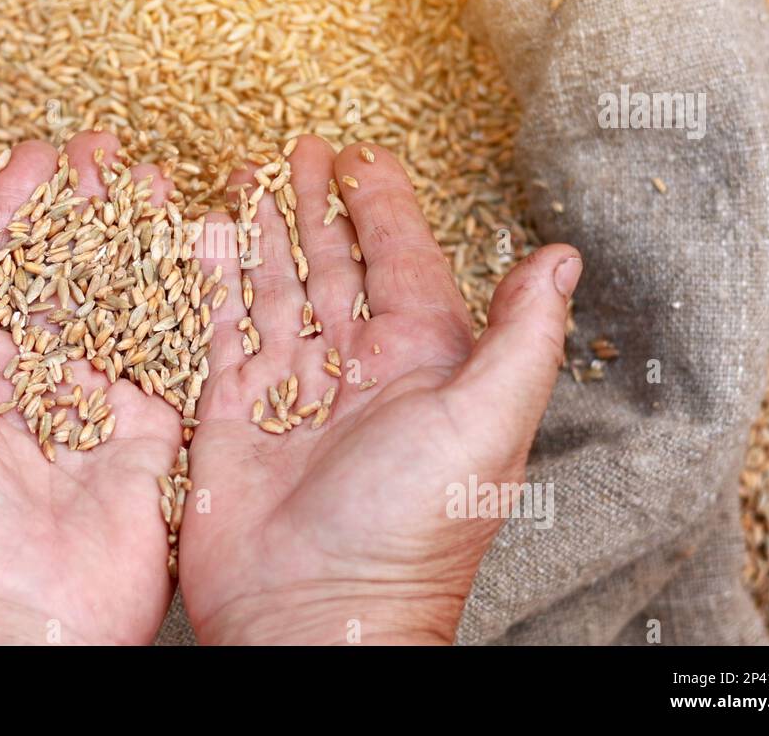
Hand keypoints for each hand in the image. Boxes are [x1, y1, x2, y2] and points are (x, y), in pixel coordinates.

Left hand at [0, 132, 181, 644]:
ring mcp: (94, 415)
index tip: (37, 155)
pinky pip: (171, 367)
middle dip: (87, 214)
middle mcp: (31, 390)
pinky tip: (200, 260)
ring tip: (162, 186)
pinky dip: (187, 312)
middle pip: (64, 280)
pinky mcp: (150, 445)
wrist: (8, 639)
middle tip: (111, 153)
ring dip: (140, 247)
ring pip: (121, 311)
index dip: (13, 212)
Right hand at [181, 135, 580, 643]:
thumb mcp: (486, 426)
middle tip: (298, 149)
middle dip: (314, 204)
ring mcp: (287, 391)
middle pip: (332, 264)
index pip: (399, 259)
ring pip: (274, 288)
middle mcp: (352, 371)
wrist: (315, 620)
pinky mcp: (229, 415)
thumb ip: (522, 339)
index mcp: (419, 363)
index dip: (379, 204)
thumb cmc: (410, 534)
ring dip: (263, 230)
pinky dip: (210, 283)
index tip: (359, 155)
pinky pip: (219, 330)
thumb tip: (563, 259)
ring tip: (248, 175)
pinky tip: (204, 240)